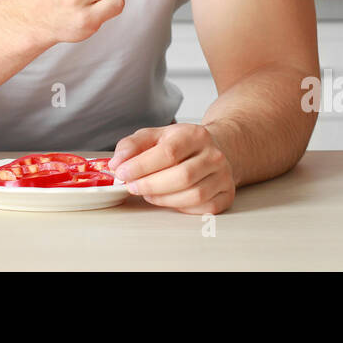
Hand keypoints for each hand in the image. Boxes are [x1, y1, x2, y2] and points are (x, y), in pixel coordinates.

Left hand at [109, 123, 235, 214]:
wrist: (213, 149)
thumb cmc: (180, 145)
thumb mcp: (154, 136)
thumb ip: (132, 146)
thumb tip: (116, 164)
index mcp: (194, 134)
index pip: (168, 152)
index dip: (142, 166)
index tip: (122, 173)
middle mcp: (213, 155)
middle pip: (182, 176)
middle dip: (150, 185)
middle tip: (132, 187)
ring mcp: (223, 176)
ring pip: (193, 195)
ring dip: (163, 199)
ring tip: (147, 193)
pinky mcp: (226, 195)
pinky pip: (202, 208)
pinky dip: (180, 207)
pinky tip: (167, 199)